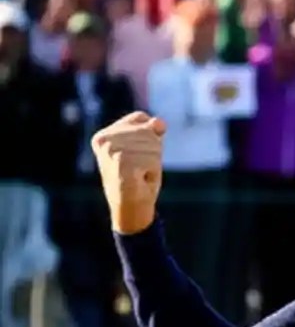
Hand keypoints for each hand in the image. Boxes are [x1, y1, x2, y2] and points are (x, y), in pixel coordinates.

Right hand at [92, 112, 166, 234]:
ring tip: (140, 174)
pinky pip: (154, 158)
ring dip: (153, 162)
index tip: (136, 156)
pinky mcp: (122, 162)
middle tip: (140, 168)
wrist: (131, 208)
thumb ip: (152, 131)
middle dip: (152, 152)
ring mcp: (111, 151)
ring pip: (153, 145)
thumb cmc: (138, 178)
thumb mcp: (146, 149)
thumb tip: (159, 122)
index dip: (149, 137)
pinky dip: (153, 171)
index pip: (141, 118)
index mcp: (103, 135)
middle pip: (149, 131)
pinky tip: (140, 179)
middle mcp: (104, 140)